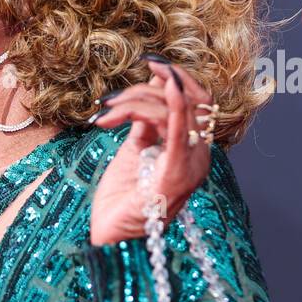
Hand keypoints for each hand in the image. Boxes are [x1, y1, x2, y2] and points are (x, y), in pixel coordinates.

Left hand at [87, 58, 214, 245]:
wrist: (111, 238)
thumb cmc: (122, 201)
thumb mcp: (134, 153)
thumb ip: (145, 125)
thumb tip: (148, 92)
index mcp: (190, 150)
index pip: (196, 101)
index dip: (177, 77)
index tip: (149, 64)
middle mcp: (198, 156)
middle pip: (189, 99)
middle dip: (152, 86)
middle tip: (115, 95)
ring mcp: (191, 166)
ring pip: (174, 109)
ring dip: (133, 102)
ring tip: (103, 114)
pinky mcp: (176, 175)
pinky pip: (180, 131)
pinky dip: (173, 104)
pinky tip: (163, 85)